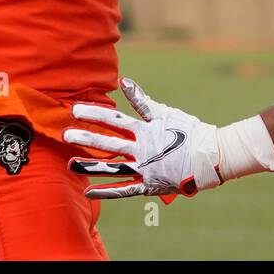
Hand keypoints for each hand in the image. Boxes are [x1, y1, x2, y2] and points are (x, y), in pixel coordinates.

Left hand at [66, 77, 221, 198]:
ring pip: (112, 168)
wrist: (208, 157)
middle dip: (85, 138)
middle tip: (65, 135)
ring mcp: (144, 168)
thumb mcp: (164, 112)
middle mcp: (141, 149)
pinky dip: (106, 191)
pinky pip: (124, 190)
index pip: (114, 120)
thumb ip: (141, 100)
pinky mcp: (148, 184)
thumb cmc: (188, 130)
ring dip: (90, 166)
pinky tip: (89, 192)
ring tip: (70, 165)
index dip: (94, 114)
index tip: (75, 110)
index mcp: (145, 130)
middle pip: (108, 143)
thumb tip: (123, 81)